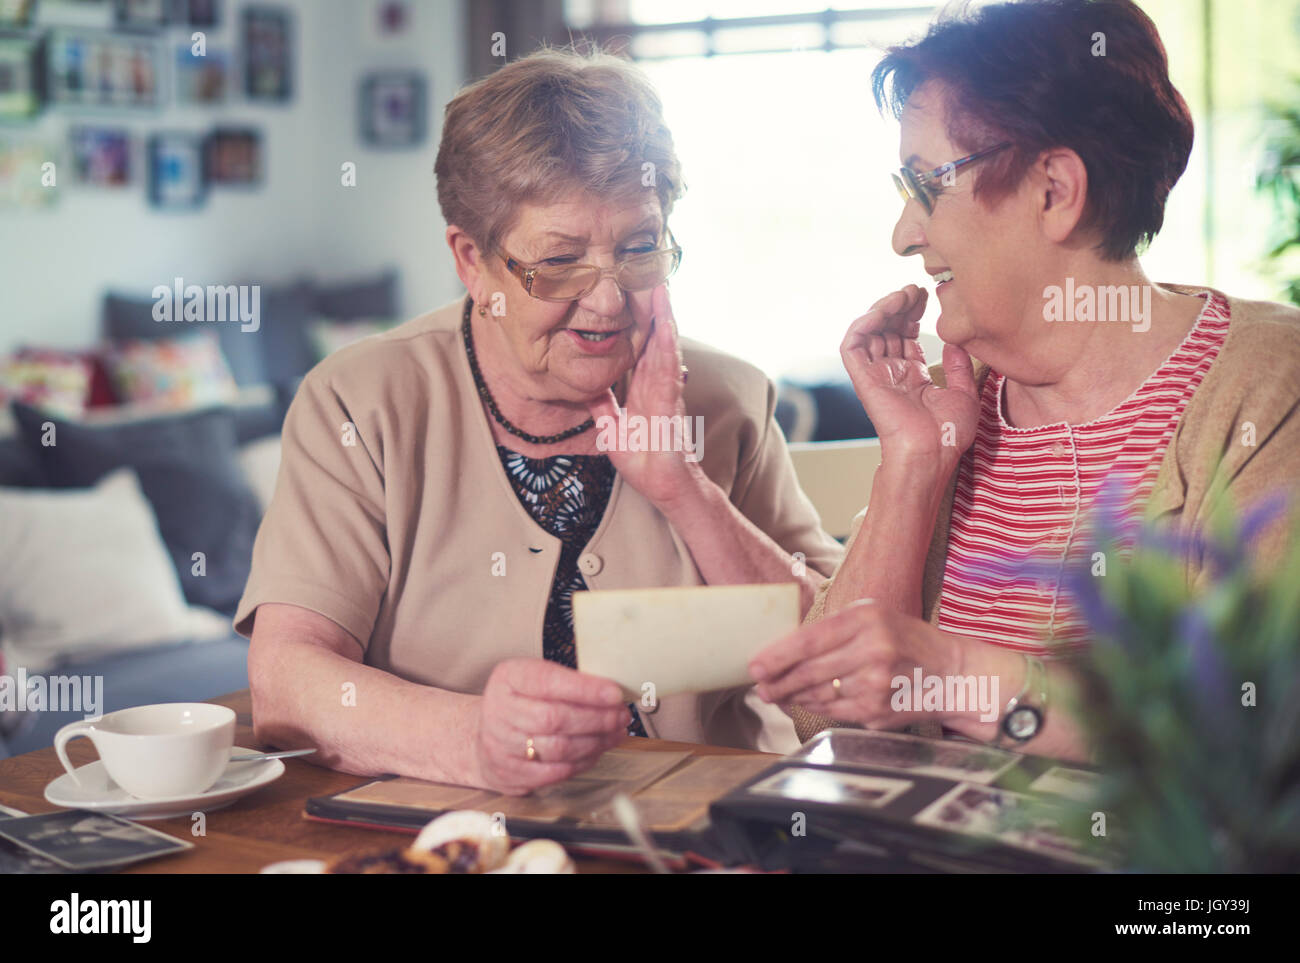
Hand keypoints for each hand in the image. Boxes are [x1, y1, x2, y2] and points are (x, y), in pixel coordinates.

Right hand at [475, 658, 630, 794]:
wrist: (485, 732)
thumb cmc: (521, 701)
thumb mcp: (535, 678)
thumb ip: (567, 681)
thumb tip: (612, 691)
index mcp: (508, 678)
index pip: (549, 682)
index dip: (585, 690)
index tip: (615, 694)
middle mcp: (498, 710)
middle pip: (555, 719)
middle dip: (598, 719)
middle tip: (621, 716)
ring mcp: (500, 745)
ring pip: (558, 748)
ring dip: (595, 742)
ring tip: (615, 733)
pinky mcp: (508, 773)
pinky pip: (554, 772)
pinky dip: (582, 762)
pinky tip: (596, 751)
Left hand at [588, 285, 704, 508]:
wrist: (663, 485)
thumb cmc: (643, 460)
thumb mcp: (610, 428)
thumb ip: (602, 406)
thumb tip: (585, 389)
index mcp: (643, 385)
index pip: (639, 343)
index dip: (636, 317)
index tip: (629, 289)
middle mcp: (657, 381)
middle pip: (655, 334)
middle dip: (652, 303)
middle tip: (648, 268)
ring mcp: (666, 389)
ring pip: (665, 343)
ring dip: (663, 314)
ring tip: (659, 283)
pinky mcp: (671, 401)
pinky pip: (668, 367)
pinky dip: (667, 344)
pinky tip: (665, 324)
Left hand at [748, 600, 962, 727]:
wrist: (953, 673)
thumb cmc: (905, 640)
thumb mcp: (873, 618)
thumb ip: (833, 629)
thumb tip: (784, 650)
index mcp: (866, 619)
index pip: (809, 640)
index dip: (776, 656)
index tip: (755, 665)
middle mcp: (872, 650)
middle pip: (808, 671)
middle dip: (777, 682)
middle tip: (760, 687)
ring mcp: (876, 684)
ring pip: (817, 694)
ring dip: (792, 697)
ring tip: (778, 694)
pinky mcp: (877, 711)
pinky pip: (833, 711)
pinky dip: (815, 707)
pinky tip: (806, 702)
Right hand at [840, 285, 978, 464]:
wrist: (933, 452)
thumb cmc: (949, 434)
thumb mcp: (964, 393)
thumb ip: (958, 366)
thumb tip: (953, 341)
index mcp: (912, 376)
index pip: (905, 335)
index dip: (914, 313)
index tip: (928, 296)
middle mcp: (891, 373)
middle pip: (888, 328)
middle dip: (901, 305)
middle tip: (917, 290)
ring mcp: (876, 375)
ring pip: (868, 332)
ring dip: (883, 309)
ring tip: (904, 296)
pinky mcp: (863, 379)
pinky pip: (852, 346)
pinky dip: (862, 324)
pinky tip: (883, 310)